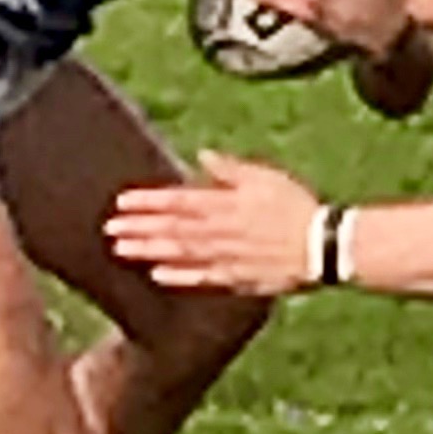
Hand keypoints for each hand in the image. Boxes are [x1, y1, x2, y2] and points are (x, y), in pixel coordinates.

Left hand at [106, 151, 322, 295]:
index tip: (122, 202)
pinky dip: (179, 276)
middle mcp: (221, 231)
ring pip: (181, 253)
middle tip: (109, 229)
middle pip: (172, 229)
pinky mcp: (238, 278)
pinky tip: (157, 274)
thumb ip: (231, 169)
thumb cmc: (297, 206)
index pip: (178, 201)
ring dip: (149, 251)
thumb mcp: (266, 177)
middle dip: (139, 228)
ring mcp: (227, 257)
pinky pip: (203, 278)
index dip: (148, 202)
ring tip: (122, 250)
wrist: (323, 246)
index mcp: (226, 204)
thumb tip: (202, 156)